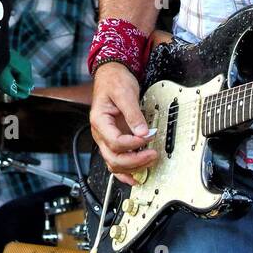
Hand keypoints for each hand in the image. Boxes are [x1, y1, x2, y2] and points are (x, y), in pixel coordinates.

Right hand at [89, 63, 156, 186]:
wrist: (111, 75)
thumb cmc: (114, 81)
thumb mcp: (125, 93)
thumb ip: (133, 114)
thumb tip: (143, 133)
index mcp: (99, 121)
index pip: (115, 141)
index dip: (133, 144)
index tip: (147, 138)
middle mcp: (101, 133)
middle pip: (113, 158)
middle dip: (134, 161)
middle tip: (152, 155)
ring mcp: (107, 138)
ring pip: (115, 164)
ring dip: (132, 167)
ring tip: (149, 161)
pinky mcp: (115, 140)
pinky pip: (116, 161)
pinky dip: (126, 172)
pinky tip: (136, 177)